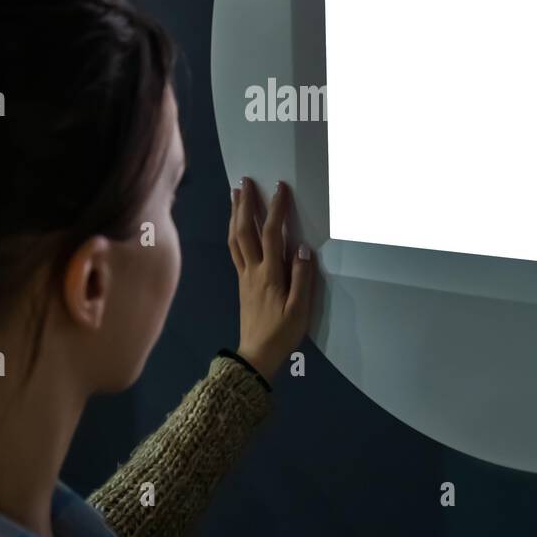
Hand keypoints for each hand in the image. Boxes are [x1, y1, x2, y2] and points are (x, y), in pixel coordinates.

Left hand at [227, 177, 313, 382]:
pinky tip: (236, 226)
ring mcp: (244, 276)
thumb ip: (302, 278)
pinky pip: (234, 250)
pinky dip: (234, 232)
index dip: (276, 209)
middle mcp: (253, 271)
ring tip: (235, 195)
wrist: (256, 355)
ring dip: (235, 214)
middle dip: (245, 204)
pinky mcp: (242, 282)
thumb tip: (302, 248)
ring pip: (235, 239)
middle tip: (246, 181)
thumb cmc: (282, 333)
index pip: (272, 234)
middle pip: (245, 231)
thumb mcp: (300, 310)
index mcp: (269, 275)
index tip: (281, 187)